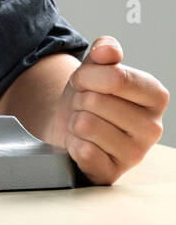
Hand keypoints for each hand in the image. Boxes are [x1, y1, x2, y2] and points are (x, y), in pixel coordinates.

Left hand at [44, 36, 168, 184]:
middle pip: (96, 102)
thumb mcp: (95, 65)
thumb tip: (106, 50)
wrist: (69, 121)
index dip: (87, 75)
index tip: (83, 80)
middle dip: (79, 99)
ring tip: (84, 123)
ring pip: (86, 125)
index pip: (117, 78)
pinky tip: (82, 143)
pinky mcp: (113, 174)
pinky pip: (82, 152)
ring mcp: (135, 155)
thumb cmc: (89, 92)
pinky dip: (72, 143)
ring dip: (75, 121)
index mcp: (155, 96)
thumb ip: (105, 50)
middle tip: (85, 106)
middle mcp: (153, 128)